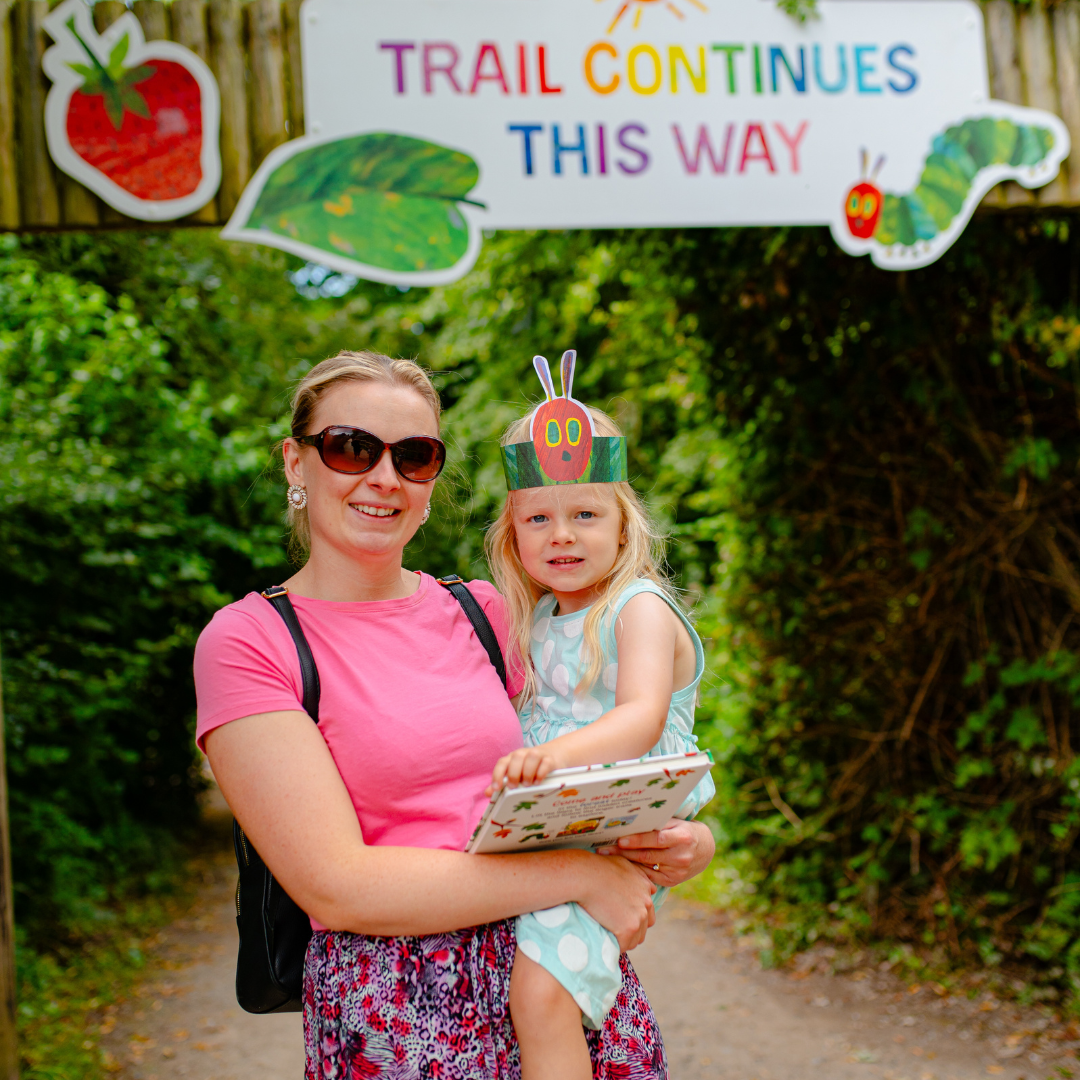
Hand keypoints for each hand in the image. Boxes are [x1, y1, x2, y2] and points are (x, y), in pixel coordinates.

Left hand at [487, 746, 565, 795]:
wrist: (551, 756)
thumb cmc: (529, 769)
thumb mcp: (516, 775)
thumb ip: (502, 783)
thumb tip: (488, 793)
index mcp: (512, 759)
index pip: (502, 763)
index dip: (497, 775)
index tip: (497, 788)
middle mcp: (523, 754)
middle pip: (516, 757)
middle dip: (513, 773)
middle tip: (514, 787)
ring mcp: (537, 754)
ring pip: (532, 756)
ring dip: (528, 772)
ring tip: (527, 785)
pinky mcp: (549, 759)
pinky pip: (546, 762)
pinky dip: (541, 773)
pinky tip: (538, 782)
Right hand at [576, 854, 656, 951]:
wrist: (586, 876)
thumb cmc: (597, 867)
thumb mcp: (621, 863)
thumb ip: (635, 874)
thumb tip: (644, 885)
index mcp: (645, 888)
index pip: (647, 909)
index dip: (635, 914)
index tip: (622, 916)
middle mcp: (647, 902)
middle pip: (644, 925)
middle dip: (632, 929)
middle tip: (615, 928)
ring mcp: (639, 916)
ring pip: (636, 938)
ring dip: (625, 939)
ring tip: (609, 936)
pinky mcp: (629, 928)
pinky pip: (625, 945)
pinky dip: (616, 945)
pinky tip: (606, 941)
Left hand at [596, 819, 714, 887]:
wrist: (705, 849)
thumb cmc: (683, 830)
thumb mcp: (675, 823)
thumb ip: (657, 824)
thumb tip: (630, 820)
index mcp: (682, 837)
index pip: (656, 839)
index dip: (637, 840)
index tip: (619, 840)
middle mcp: (681, 856)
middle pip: (647, 855)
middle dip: (623, 852)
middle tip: (603, 849)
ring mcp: (677, 871)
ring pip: (645, 867)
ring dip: (625, 862)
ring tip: (606, 857)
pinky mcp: (673, 881)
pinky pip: (649, 877)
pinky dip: (635, 871)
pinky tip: (621, 867)